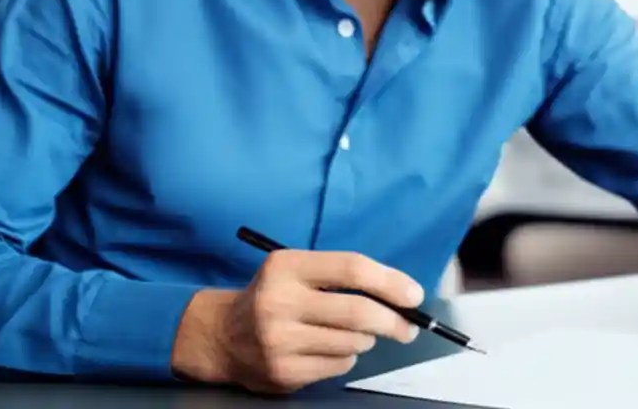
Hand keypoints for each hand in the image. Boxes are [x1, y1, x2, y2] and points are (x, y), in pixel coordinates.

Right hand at [171, 250, 424, 393]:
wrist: (223, 336)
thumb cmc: (277, 297)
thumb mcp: (298, 271)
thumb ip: (344, 276)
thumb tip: (402, 295)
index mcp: (287, 267)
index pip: (352, 269)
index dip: (390, 282)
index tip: (414, 295)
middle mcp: (278, 302)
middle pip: (357, 311)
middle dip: (393, 320)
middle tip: (408, 327)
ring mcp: (278, 340)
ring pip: (352, 342)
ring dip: (366, 339)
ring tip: (356, 333)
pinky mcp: (282, 372)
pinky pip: (339, 365)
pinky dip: (346, 357)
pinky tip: (329, 348)